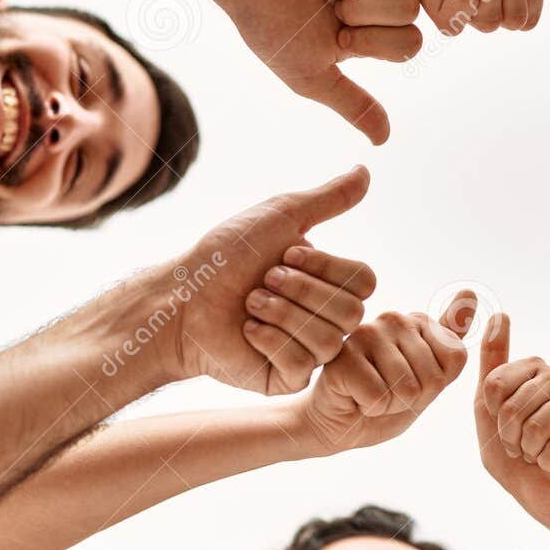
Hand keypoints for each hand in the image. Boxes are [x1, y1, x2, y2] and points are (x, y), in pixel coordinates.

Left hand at [169, 167, 375, 394]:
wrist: (182, 296)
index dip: (328, 266)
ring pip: (329, 339)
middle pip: (351, 312)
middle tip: (264, 280)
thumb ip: (328, 198)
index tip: (286, 254)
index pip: (365, 281)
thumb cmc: (226, 256)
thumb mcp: (281, 217)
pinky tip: (246, 330)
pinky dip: (269, 339)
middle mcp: (325, 319)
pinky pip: (303, 364)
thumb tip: (366, 169)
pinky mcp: (286, 379)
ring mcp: (309, 352)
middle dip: (300, 289)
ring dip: (282, 313)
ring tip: (250, 303)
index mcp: (329, 284)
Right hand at [223, 0, 420, 143]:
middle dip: (360, 11)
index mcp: (376, 31)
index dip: (371, 43)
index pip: (409, 44)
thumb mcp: (311, 75)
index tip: (338, 36)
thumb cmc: (271, 24)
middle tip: (329, 2)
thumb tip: (383, 141)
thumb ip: (352, 103)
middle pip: (408, 11)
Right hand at [289, 292, 474, 454]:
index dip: (436, 385)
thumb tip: (470, 290)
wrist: (340, 424)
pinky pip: (380, 396)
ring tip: (370, 394)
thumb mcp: (429, 376)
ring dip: (391, 405)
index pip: (456, 358)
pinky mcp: (344, 356)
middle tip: (387, 393)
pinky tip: (355, 398)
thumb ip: (451, 341)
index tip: (412, 383)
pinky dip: (371, 408)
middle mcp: (393, 318)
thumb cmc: (385, 401)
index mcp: (418, 320)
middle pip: (433, 376)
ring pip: (407, 387)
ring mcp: (366, 333)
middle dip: (413, 398)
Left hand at [474, 313, 549, 536]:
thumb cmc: (514, 451)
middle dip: (510, 438)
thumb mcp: (487, 408)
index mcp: (535, 367)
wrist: (542, 494)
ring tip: (539, 453)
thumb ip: (491, 363)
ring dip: (529, 452)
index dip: (493, 416)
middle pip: (513, 407)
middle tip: (523, 446)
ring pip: (535, 427)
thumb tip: (499, 313)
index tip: (504, 426)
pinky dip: (549, 462)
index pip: (494, 385)